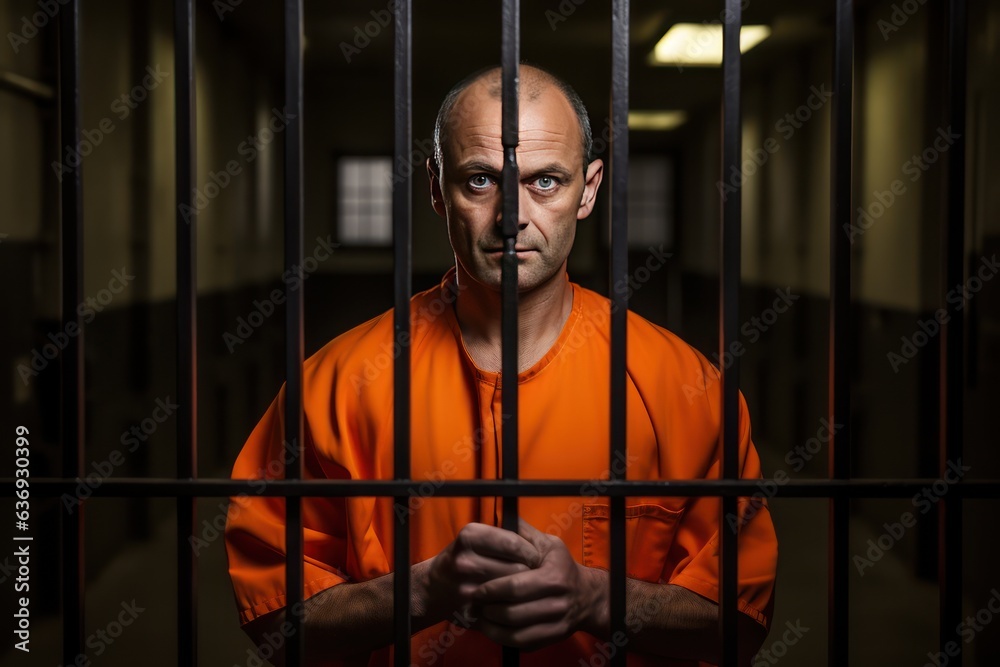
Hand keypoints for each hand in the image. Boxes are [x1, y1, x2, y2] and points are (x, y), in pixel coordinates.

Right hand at [414, 522, 540, 623]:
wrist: (433, 589)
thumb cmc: (464, 559)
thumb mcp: (478, 538)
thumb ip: (506, 536)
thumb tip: (540, 544)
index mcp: (470, 536)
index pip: (514, 543)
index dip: (531, 552)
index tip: (537, 558)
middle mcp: (465, 560)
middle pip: (518, 569)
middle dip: (530, 573)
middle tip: (536, 576)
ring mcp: (466, 588)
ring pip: (513, 591)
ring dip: (524, 591)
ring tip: (526, 589)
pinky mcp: (469, 610)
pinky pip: (503, 610)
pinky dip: (512, 607)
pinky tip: (513, 603)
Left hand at [470, 520, 606, 650]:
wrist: (587, 597)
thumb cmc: (562, 567)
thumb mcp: (548, 544)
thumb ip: (524, 534)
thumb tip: (501, 518)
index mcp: (554, 576)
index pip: (514, 586)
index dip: (491, 589)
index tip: (477, 587)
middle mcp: (557, 602)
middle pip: (511, 612)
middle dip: (488, 608)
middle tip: (475, 603)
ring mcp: (555, 624)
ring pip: (514, 632)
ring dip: (491, 625)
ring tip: (480, 615)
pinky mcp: (551, 639)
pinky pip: (521, 643)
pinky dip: (502, 638)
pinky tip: (492, 628)